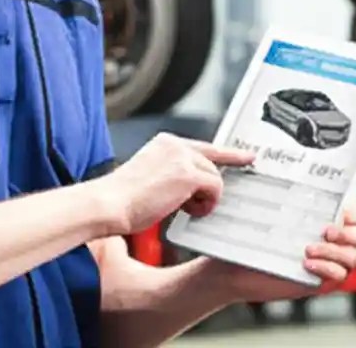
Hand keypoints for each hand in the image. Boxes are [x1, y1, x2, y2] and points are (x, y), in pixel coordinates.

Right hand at [97, 132, 255, 234]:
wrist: (108, 205)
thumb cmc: (123, 201)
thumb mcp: (151, 178)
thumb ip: (173, 174)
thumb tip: (196, 186)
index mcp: (165, 143)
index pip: (204, 147)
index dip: (228, 155)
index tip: (247, 157)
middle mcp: (175, 145)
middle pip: (212, 165)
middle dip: (212, 187)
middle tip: (205, 203)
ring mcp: (182, 157)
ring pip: (215, 178)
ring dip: (204, 199)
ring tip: (183, 210)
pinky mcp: (188, 174)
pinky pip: (215, 189)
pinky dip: (206, 205)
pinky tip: (188, 212)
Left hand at [215, 201, 355, 302]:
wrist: (236, 268)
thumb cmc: (254, 236)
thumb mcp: (271, 211)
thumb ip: (286, 194)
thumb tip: (282, 165)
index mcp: (329, 217)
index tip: (341, 210)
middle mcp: (335, 238)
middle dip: (349, 232)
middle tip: (326, 230)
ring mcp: (331, 260)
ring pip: (354, 256)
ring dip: (335, 251)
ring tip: (309, 249)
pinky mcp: (323, 280)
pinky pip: (340, 275)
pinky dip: (327, 268)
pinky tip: (307, 264)